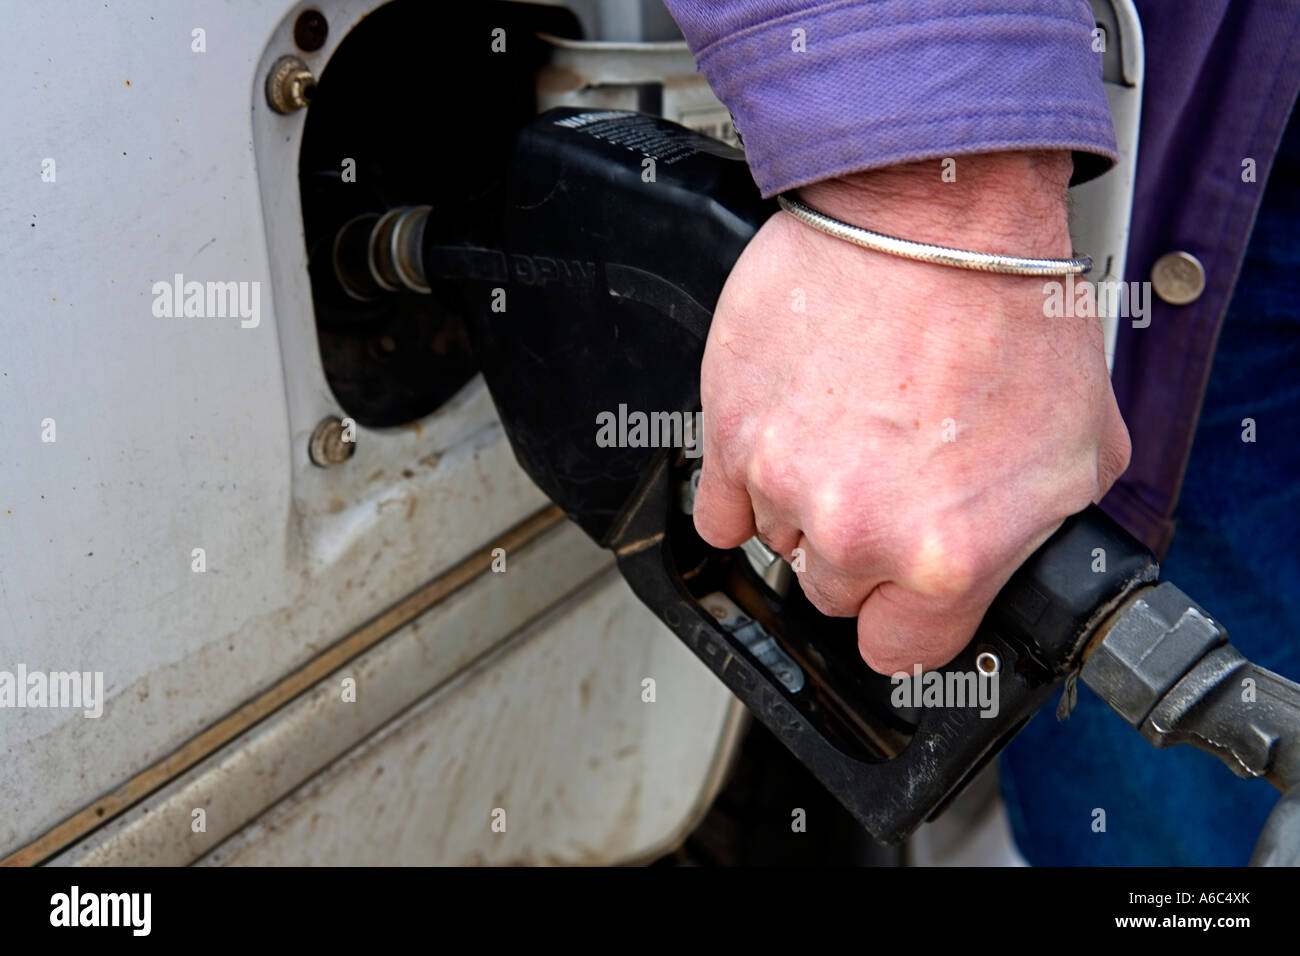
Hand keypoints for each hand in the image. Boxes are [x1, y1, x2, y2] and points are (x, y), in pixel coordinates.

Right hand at [694, 150, 1130, 673]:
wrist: (932, 211)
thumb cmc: (1007, 309)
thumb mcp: (1080, 450)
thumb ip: (1034, 536)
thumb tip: (1017, 569)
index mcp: (946, 552)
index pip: (901, 651)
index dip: (908, 620)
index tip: (905, 596)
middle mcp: (855, 528)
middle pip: (834, 595)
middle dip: (859, 554)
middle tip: (887, 484)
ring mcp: (780, 479)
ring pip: (777, 542)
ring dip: (805, 509)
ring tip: (845, 438)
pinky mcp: (730, 428)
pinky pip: (717, 506)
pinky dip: (744, 488)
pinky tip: (782, 447)